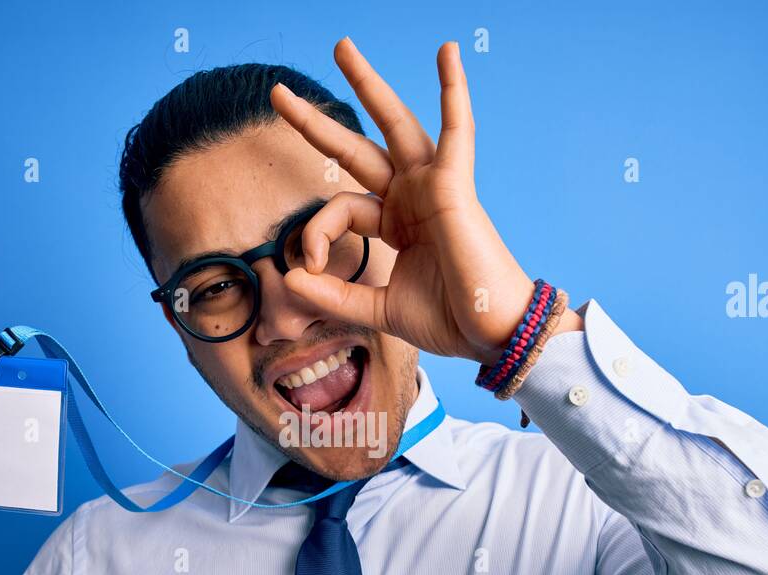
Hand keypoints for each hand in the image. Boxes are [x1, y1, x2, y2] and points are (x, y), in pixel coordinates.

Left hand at [271, 37, 580, 366]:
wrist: (489, 333)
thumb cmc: (447, 319)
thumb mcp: (376, 308)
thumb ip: (333, 295)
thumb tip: (290, 278)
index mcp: (394, 223)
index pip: (339, 210)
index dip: (316, 235)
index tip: (311, 270)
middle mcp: (410, 198)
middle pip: (355, 147)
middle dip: (316, 121)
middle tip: (279, 94)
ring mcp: (432, 187)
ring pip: (394, 124)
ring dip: (367, 85)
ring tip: (341, 48)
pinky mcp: (455, 185)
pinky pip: (457, 129)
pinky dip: (454, 90)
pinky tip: (448, 53)